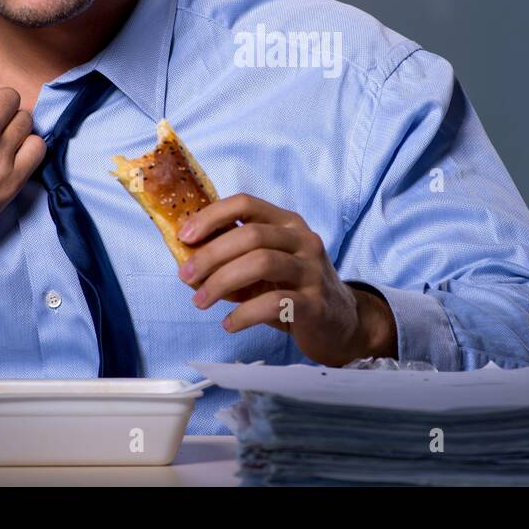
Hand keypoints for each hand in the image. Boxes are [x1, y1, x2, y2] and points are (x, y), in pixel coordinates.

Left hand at [175, 193, 396, 365]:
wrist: (342, 324)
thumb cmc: (295, 290)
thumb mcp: (266, 267)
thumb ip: (233, 261)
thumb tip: (188, 266)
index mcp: (287, 223)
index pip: (246, 203)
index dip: (212, 216)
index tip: (185, 236)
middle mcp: (303, 240)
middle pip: (251, 235)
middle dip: (211, 254)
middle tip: (186, 276)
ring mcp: (312, 270)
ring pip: (262, 263)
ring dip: (222, 282)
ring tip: (200, 301)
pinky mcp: (315, 303)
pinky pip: (274, 303)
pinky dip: (243, 314)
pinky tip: (229, 323)